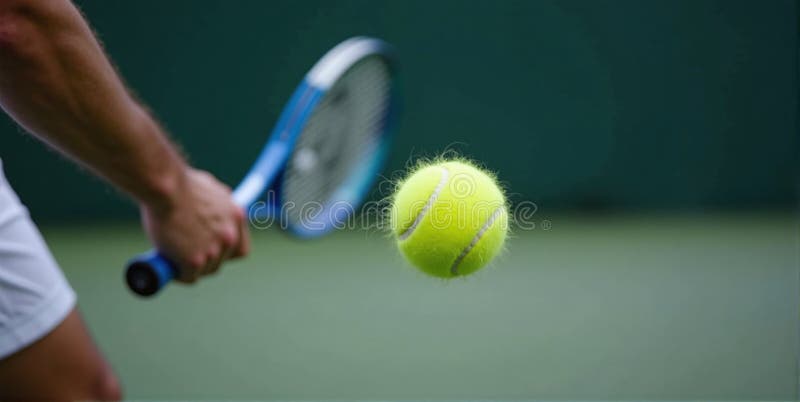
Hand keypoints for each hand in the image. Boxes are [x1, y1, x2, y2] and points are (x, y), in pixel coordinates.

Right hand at [139, 168, 249, 282]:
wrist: (164, 186)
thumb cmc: (180, 183)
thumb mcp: (210, 188)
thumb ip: (218, 203)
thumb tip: (216, 207)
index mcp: (237, 217)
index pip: (240, 248)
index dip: (226, 253)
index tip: (212, 251)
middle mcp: (230, 236)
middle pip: (221, 261)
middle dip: (205, 260)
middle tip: (186, 254)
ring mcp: (213, 250)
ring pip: (204, 270)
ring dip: (190, 267)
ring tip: (173, 257)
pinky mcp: (194, 261)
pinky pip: (188, 276)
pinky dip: (178, 274)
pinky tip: (167, 266)